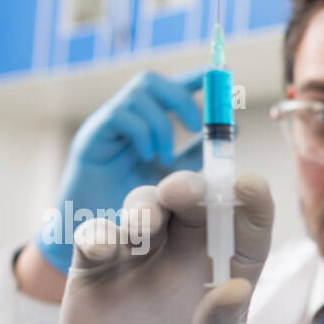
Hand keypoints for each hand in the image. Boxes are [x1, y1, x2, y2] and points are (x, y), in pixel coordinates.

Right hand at [37, 70, 203, 273]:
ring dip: (163, 121)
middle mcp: (127, 123)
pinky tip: (148, 157)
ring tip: (167, 155)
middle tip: (197, 127)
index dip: (197, 79)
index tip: (223, 74)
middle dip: (182, 96)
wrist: (96, 250)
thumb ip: (199, 160)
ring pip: (140, 92)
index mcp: (147, 130)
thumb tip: (232, 132)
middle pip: (153, 81)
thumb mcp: (178, 186)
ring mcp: (107, 129)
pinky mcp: (91, 140)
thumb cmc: (138, 219)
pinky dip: (143, 131)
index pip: (173, 91)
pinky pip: (122, 115)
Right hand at [59, 171, 273, 323]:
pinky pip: (93, 245)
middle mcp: (183, 274)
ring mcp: (135, 277)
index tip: (250, 187)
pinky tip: (107, 246)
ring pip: (142, 215)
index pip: (244, 235)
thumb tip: (235, 286)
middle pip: (191, 210)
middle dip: (190, 189)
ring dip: (145, 206)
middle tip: (186, 192)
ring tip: (146, 226)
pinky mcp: (90, 291)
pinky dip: (98, 235)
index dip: (249, 206)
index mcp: (226, 289)